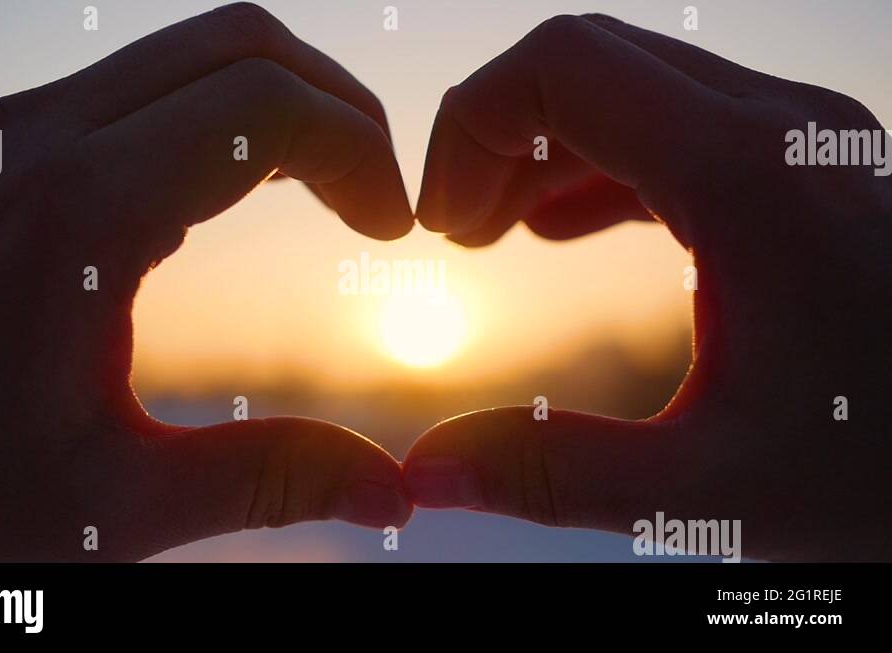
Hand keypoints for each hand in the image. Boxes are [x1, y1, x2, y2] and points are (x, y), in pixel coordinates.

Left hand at [0, 3, 412, 560]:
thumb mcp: (110, 503)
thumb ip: (269, 480)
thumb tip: (394, 492)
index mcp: (76, 213)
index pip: (267, 106)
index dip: (361, 151)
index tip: (393, 228)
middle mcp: (35, 140)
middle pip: (237, 44)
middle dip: (336, 106)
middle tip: (376, 197)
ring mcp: (4, 135)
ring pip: (182, 53)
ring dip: (274, 105)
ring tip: (325, 192)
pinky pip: (128, 89)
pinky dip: (211, 117)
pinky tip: (227, 196)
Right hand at [404, 14, 891, 560]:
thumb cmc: (891, 472)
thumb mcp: (713, 491)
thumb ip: (553, 474)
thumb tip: (422, 475)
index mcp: (747, 178)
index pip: (562, 67)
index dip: (471, 127)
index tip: (441, 226)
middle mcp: (780, 128)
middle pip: (590, 62)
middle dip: (497, 136)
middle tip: (457, 237)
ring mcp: (802, 139)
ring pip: (633, 87)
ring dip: (545, 148)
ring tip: (491, 235)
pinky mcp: (808, 168)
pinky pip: (676, 128)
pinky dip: (600, 164)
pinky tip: (561, 231)